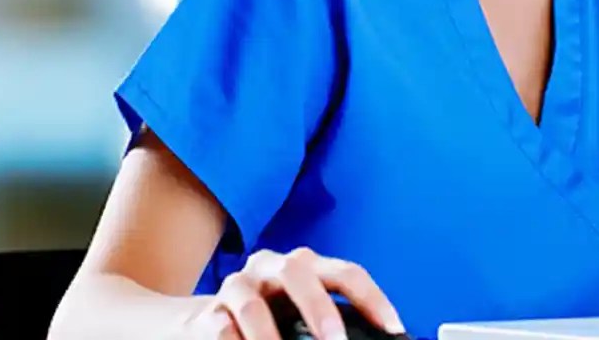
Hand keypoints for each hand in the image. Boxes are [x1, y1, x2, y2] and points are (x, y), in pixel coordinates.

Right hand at [180, 247, 404, 338]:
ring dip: (269, 337)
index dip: (372, 299)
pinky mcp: (205, 314)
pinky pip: (220, 329)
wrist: (204, 324)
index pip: (345, 272)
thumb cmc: (271, 319)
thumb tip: (378, 338)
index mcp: (305, 266)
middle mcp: (270, 267)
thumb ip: (331, 323)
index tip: (393, 328)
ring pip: (252, 304)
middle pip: (298, 271)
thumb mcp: (302, 313)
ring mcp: (236, 287)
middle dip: (319, 308)